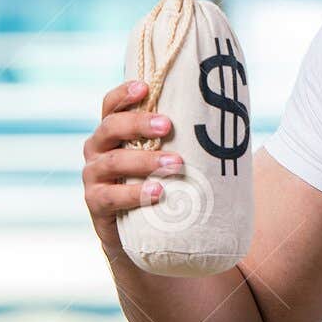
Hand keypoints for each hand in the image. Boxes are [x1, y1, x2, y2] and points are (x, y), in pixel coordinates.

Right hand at [81, 80, 183, 265]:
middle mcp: (97, 149)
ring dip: (144, 161)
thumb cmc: (156, 183)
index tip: (146, 87)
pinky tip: (157, 192)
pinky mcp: (95, 203)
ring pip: (113, 161)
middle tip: (168, 126)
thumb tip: (228, 116)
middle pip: (111, 127)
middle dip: (139, 124)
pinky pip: (110, 196)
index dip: (124, 94)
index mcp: (112, 131)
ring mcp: (93, 176)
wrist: (135, 234)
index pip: (111, 105)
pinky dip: (134, 193)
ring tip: (175, 163)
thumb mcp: (162, 156)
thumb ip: (178, 137)